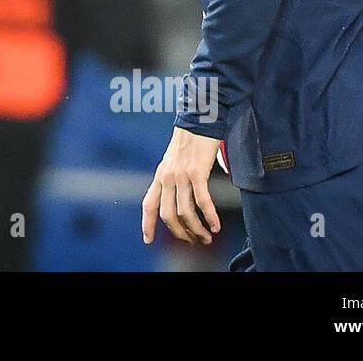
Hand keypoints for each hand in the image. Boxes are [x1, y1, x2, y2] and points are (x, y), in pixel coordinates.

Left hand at [142, 126, 221, 244]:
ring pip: (185, 212)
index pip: (148, 205)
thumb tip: (179, 200)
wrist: (198, 121)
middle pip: (167, 215)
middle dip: (180, 233)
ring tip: (207, 238)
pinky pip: (202, 201)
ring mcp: (181, 175)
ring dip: (196, 229)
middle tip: (193, 242)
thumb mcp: (173, 162)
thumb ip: (173, 180)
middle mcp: (167, 178)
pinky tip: (215, 226)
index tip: (148, 240)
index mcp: (160, 176)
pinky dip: (209, 216)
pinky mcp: (197, 172)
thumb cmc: (189, 142)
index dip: (146, 224)